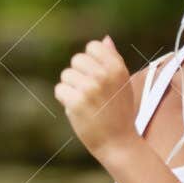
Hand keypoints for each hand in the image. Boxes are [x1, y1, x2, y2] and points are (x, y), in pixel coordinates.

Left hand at [54, 36, 136, 163]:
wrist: (118, 143)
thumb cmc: (120, 111)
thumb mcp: (123, 83)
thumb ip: (114, 60)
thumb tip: (105, 39)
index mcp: (117, 68)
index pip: (93, 46)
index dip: (91, 61)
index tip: (97, 77)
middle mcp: (104, 75)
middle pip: (76, 60)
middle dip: (79, 75)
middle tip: (91, 93)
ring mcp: (89, 88)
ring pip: (66, 75)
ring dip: (71, 88)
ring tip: (86, 102)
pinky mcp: (76, 102)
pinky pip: (60, 90)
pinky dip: (65, 99)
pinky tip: (78, 109)